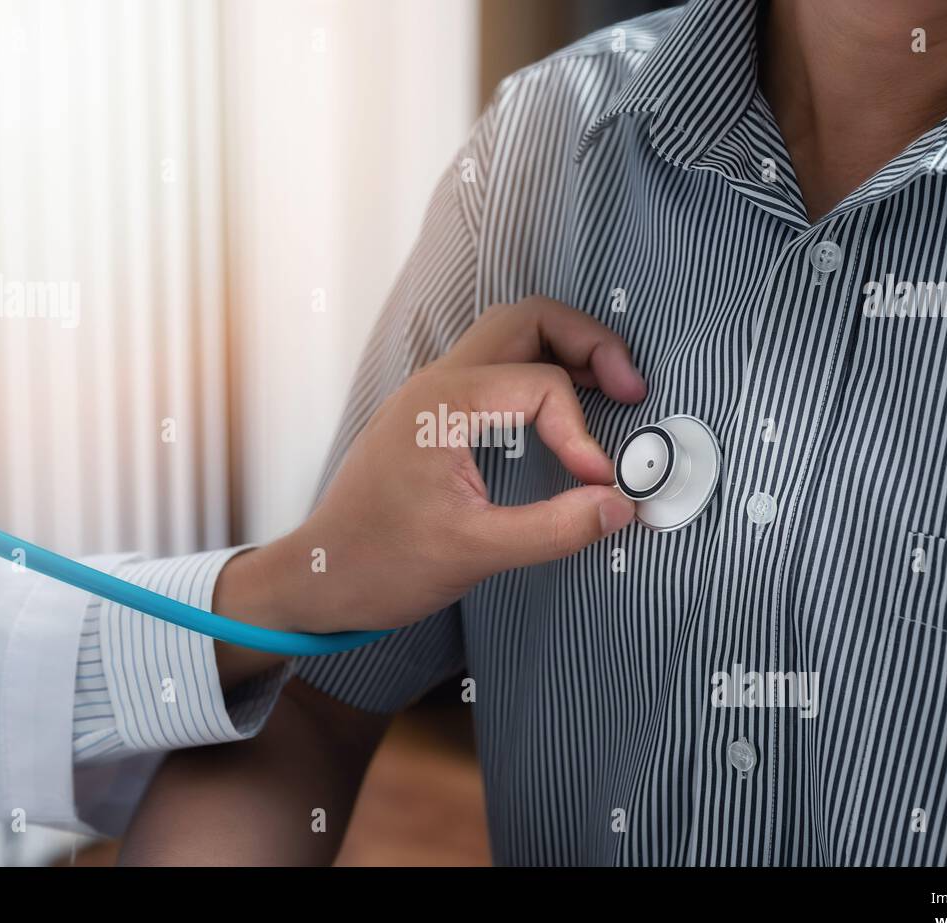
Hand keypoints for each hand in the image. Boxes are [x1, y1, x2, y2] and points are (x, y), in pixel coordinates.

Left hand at [213, 296, 645, 676]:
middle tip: (629, 385)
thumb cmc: (377, 563)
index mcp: (443, 404)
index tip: (597, 482)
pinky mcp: (433, 418)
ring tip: (607, 389)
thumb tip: (617, 507)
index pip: (541, 385)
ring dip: (562, 352)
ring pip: (509, 338)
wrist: (317, 578)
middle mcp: (436, 384)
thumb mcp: (474, 553)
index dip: (582, 432)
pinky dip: (537, 376)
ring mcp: (432, 396)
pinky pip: (494, 371)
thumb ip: (553, 529)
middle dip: (587, 342)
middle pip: (527, 320)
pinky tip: (561, 417)